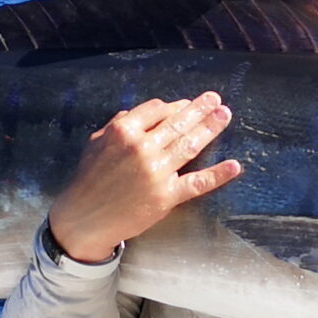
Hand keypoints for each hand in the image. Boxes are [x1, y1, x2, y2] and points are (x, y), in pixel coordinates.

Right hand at [47, 92, 243, 262]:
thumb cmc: (88, 179)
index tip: (184, 104)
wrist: (84, 218)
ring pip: (190, 145)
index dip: (173, 106)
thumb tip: (144, 112)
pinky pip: (196, 183)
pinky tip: (233, 165)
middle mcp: (142, 148)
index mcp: (124, 131)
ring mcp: (156, 172)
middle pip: (178, 123)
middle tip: (215, 99)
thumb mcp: (96, 142)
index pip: (157, 109)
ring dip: (211, 128)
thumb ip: (119, 124)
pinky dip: (217, 174)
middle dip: (199, 109)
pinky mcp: (166, 196)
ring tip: (224, 115)